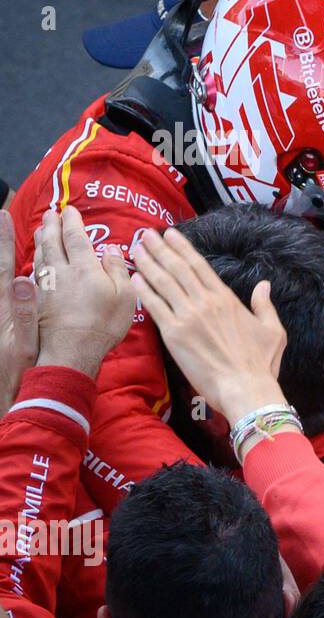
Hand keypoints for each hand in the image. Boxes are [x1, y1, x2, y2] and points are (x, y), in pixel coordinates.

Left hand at [0, 210, 37, 408]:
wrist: (17, 400)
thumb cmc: (24, 377)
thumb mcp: (28, 348)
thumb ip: (25, 313)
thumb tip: (26, 281)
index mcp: (8, 309)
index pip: (5, 268)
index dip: (4, 243)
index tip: (2, 217)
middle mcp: (3, 309)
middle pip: (3, 269)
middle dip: (3, 243)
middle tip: (3, 217)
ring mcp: (4, 318)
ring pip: (7, 281)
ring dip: (10, 258)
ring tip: (14, 240)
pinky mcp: (8, 328)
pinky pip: (13, 296)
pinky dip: (16, 279)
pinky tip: (23, 275)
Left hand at [31, 207, 132, 377]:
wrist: (72, 351)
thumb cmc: (103, 325)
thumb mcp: (124, 297)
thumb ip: (117, 270)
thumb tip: (111, 249)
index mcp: (84, 268)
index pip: (75, 237)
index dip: (72, 222)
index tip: (70, 210)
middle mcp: (62, 272)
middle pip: (53, 242)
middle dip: (52, 225)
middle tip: (51, 213)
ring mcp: (47, 286)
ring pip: (41, 255)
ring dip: (41, 239)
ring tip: (41, 229)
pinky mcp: (38, 300)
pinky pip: (35, 273)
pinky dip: (35, 261)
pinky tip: (36, 259)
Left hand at [130, 226, 285, 420]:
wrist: (245, 388)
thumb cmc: (261, 363)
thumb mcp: (273, 330)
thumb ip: (265, 305)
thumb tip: (264, 285)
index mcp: (226, 299)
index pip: (199, 266)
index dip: (183, 248)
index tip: (170, 234)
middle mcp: (205, 302)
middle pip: (177, 268)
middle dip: (160, 249)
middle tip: (144, 234)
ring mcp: (187, 317)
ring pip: (163, 283)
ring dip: (147, 263)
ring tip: (135, 249)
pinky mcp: (173, 334)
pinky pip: (154, 306)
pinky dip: (143, 290)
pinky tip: (133, 278)